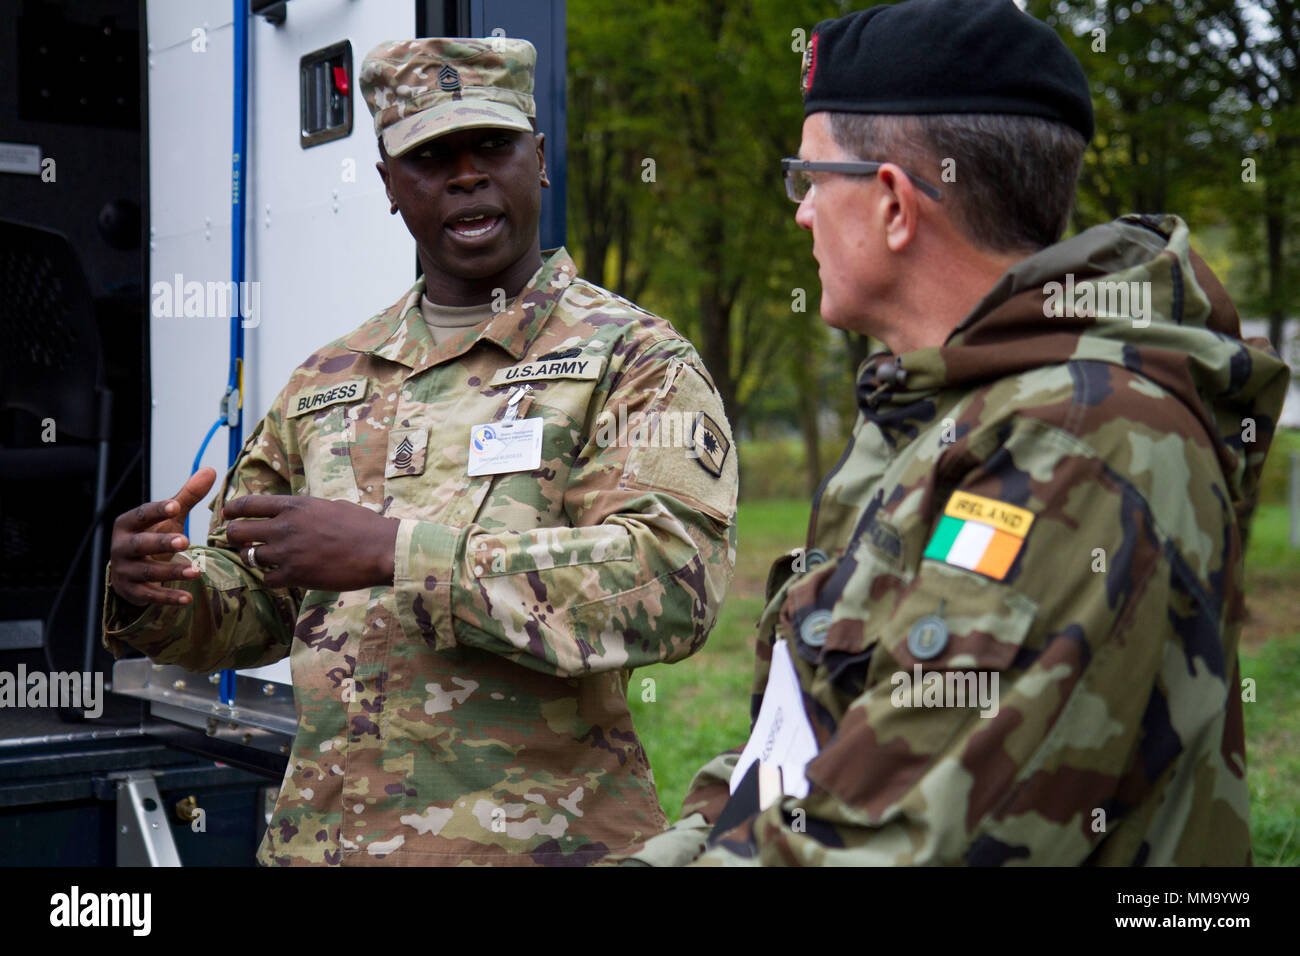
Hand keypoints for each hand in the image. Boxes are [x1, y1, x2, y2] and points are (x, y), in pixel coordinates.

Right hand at [109, 468, 216, 606]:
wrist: (131, 571)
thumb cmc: (152, 536)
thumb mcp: (168, 517)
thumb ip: (186, 496)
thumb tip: (210, 470)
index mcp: (127, 525)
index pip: (141, 515)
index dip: (158, 510)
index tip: (176, 506)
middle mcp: (121, 547)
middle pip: (140, 544)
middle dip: (161, 542)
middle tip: (184, 540)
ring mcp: (124, 571)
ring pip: (147, 572)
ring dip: (171, 572)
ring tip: (195, 571)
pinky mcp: (132, 592)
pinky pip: (150, 596)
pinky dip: (169, 597)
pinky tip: (188, 598)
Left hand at [223, 495, 398, 591]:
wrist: (380, 550)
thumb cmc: (364, 526)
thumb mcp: (332, 506)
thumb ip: (308, 509)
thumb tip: (299, 512)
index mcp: (294, 506)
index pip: (247, 504)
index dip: (232, 509)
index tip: (228, 514)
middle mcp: (285, 527)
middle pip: (237, 531)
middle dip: (236, 536)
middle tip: (243, 542)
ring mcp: (287, 553)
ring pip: (248, 557)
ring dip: (253, 559)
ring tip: (263, 559)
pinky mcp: (295, 576)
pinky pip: (266, 579)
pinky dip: (271, 578)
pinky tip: (282, 576)